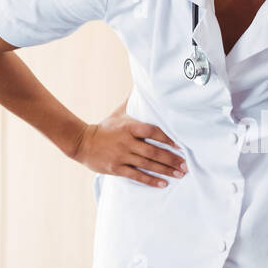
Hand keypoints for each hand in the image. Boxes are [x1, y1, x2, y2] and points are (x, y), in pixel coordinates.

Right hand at [65, 99, 186, 187]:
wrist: (82, 143)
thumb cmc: (105, 128)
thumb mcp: (118, 113)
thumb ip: (132, 102)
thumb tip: (143, 84)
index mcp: (129, 127)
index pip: (152, 131)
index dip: (168, 138)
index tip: (181, 145)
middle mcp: (126, 142)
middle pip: (153, 151)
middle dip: (171, 159)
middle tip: (186, 165)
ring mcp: (121, 156)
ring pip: (147, 164)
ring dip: (165, 170)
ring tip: (180, 174)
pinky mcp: (116, 168)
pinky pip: (136, 175)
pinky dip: (150, 180)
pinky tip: (163, 183)